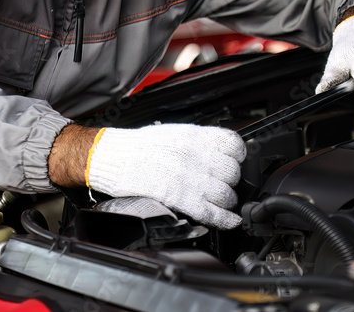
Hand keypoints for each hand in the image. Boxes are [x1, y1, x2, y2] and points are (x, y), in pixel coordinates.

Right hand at [86, 123, 245, 228]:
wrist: (115, 157)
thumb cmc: (140, 146)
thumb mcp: (176, 132)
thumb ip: (200, 142)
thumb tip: (219, 152)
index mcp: (196, 137)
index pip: (234, 144)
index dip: (238, 155)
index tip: (236, 161)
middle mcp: (197, 156)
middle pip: (232, 172)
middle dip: (231, 180)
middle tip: (224, 184)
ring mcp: (191, 178)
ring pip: (226, 194)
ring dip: (227, 200)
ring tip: (222, 201)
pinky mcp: (181, 199)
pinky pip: (212, 213)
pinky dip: (225, 219)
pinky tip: (231, 221)